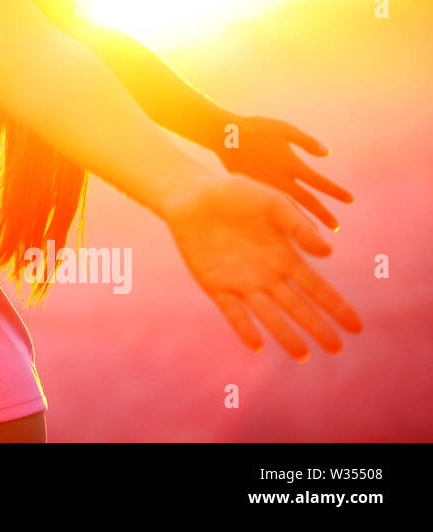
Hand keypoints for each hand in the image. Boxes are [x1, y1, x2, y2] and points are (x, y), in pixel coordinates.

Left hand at [163, 173, 362, 359]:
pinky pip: (233, 311)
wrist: (193, 194)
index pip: (316, 287)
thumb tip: (328, 252)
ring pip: (269, 314)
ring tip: (303, 354)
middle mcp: (267, 275)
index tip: (356, 327)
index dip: (336, 306)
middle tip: (337, 349)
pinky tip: (257, 345)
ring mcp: (241, 282)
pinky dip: (244, 328)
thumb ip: (298, 226)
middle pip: (297, 306)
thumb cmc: (235, 194)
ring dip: (285, 334)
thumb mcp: (272, 203)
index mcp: (284, 256)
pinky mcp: (215, 285)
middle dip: (317, 327)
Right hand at [215, 114, 352, 230]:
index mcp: (291, 164)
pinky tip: (286, 221)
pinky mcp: (253, 188)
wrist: (223, 136)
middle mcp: (280, 179)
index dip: (336, 191)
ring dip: (303, 219)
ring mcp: (266, 186)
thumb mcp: (284, 128)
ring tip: (315, 232)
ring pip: (289, 207)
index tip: (350, 199)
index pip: (320, 182)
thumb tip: (326, 153)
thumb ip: (307, 141)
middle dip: (323, 215)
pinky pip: (272, 205)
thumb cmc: (255, 129)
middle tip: (336, 227)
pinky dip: (282, 215)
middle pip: (307, 202)